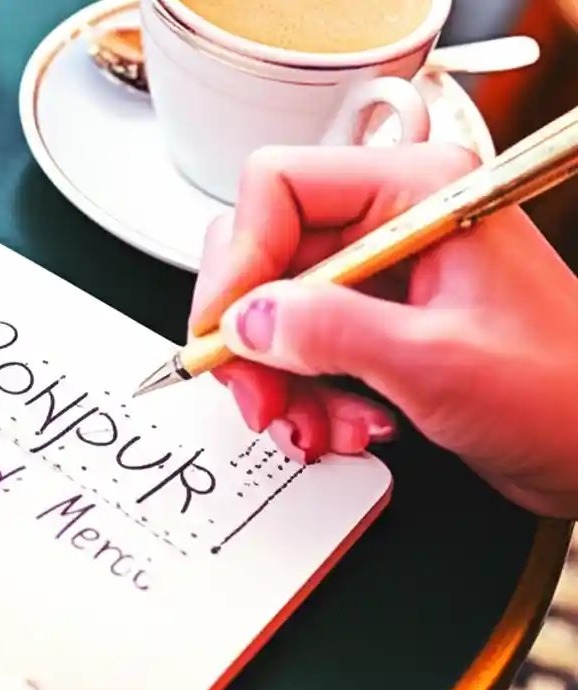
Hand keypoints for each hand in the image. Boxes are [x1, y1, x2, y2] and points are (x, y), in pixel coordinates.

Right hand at [190, 143, 577, 517]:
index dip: (240, 257)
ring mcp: (380, 272)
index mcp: (415, 190)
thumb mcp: (437, 363)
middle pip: (264, 250)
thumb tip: (243, 320)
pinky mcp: (375, 319)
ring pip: (273, 306)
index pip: (277, 186)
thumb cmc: (563, 394)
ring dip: (279, 377)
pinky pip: (300, 343)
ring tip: (315, 425)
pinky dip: (303, 392)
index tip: (224, 327)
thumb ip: (330, 333)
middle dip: (252, 332)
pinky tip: (342, 425)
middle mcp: (390, 218)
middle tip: (258, 393)